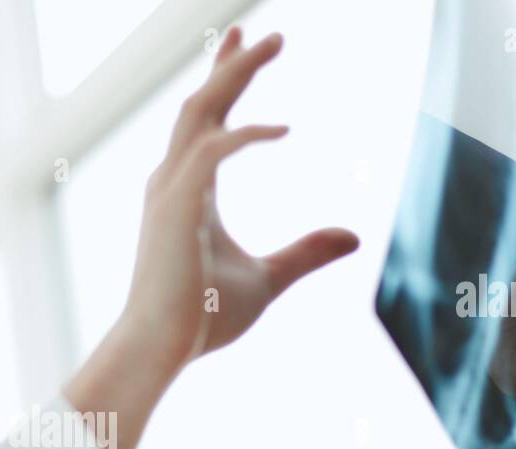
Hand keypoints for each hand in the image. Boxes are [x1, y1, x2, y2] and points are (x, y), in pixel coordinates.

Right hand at [120, 26, 358, 376]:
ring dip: (236, 76)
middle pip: (200, 105)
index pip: (206, 123)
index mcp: (188, 193)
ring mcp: (169, 190)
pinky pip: (213, 151)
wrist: (161, 347)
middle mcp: (173, 182)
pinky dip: (246, 134)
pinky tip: (283, 129)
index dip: (225, 82)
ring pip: (200, 113)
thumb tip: (354, 237)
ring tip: (274, 44)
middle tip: (266, 34)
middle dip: (231, 67)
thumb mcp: (268, 279)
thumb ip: (305, 254)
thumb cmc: (201, 319)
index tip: (243, 49)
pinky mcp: (176, 205)